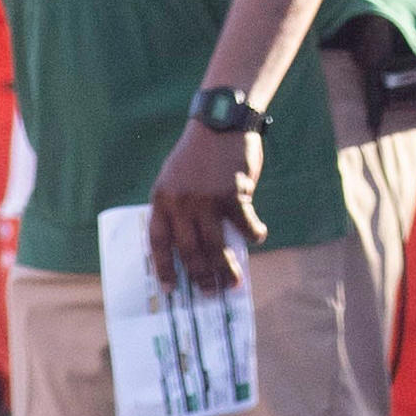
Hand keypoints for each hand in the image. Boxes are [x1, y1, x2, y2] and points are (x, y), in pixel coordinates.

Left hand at [149, 121, 264, 294]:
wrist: (220, 122)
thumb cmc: (199, 153)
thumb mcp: (176, 178)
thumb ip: (181, 209)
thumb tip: (199, 248)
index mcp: (162, 199)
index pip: (158, 242)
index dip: (164, 268)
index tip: (170, 289)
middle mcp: (180, 203)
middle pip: (189, 250)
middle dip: (200, 276)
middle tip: (210, 292)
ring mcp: (206, 200)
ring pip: (215, 246)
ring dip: (226, 268)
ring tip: (233, 282)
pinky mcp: (232, 194)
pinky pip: (244, 225)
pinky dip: (253, 234)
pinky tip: (257, 237)